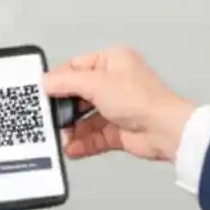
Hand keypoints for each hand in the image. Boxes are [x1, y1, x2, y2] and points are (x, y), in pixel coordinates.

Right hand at [43, 47, 195, 160]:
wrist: (165, 131)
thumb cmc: (143, 100)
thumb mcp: (96, 83)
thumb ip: (67, 82)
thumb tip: (47, 81)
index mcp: (113, 61)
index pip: (77, 67)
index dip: (59, 80)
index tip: (43, 92)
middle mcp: (115, 83)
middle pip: (79, 95)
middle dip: (64, 109)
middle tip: (50, 117)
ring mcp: (117, 108)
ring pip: (86, 118)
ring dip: (73, 129)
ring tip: (62, 137)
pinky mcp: (119, 130)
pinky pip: (95, 136)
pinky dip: (83, 143)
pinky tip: (72, 149)